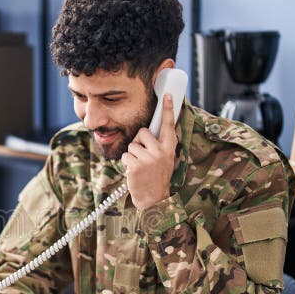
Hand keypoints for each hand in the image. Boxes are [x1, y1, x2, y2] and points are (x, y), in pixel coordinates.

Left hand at [121, 93, 176, 208]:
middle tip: (144, 155)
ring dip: (132, 155)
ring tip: (140, 166)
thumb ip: (160, 144)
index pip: (169, 125)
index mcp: (169, 148)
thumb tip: (150, 129)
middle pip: (142, 132)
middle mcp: (160, 151)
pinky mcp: (135, 165)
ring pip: (132, 145)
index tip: (168, 94)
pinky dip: (127, 163)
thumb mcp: (165, 158)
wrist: (153, 198)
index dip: (168, 109)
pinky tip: (134, 171)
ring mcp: (148, 158)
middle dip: (139, 141)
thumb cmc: (157, 176)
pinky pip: (125, 155)